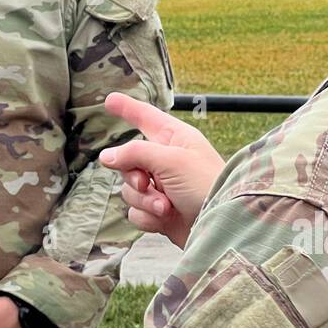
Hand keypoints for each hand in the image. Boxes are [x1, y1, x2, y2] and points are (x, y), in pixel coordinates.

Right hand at [98, 92, 225, 248]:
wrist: (222, 227)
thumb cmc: (206, 184)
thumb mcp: (171, 160)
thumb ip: (135, 153)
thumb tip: (106, 156)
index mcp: (174, 138)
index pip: (146, 117)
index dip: (127, 108)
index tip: (110, 100)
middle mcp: (166, 161)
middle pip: (129, 161)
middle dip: (134, 176)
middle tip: (147, 183)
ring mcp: (163, 187)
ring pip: (130, 189)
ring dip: (144, 199)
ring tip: (165, 206)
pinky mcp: (160, 212)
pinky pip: (136, 211)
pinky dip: (148, 216)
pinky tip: (164, 219)